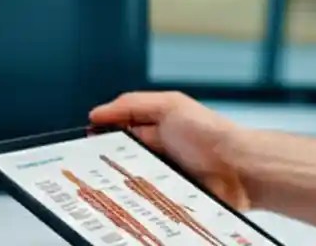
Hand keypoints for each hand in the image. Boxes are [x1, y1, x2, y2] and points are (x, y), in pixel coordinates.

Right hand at [89, 91, 252, 209]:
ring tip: (99, 196)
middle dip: (101, 171)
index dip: (96, 142)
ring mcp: (161, 182)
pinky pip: (144, 208)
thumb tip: (96, 114)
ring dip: (117, 192)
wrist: (240, 169)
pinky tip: (124, 210)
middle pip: (117, 166)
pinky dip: (135, 208)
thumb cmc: (209, 133)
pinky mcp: (168, 204)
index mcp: (153, 130)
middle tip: (84, 177)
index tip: (76, 150)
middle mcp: (155, 157)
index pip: (114, 137)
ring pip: (127, 190)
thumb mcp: (170, 106)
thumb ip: (133, 105)